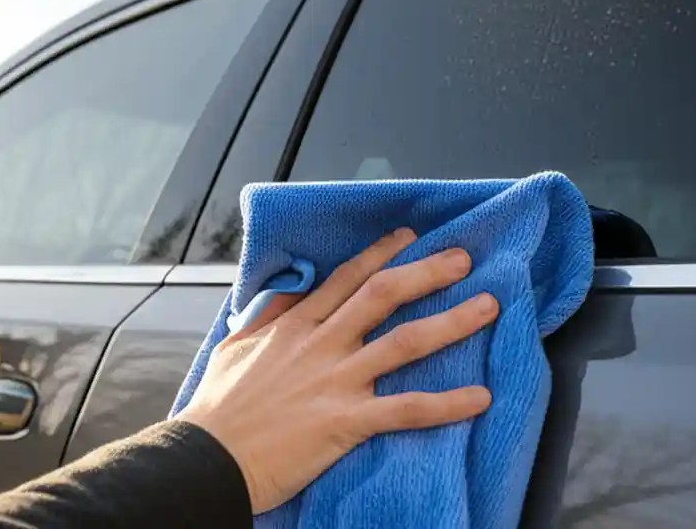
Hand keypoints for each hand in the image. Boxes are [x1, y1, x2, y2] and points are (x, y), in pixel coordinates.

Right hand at [176, 229, 496, 513]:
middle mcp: (321, 345)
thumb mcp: (234, 348)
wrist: (208, 457)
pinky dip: (448, 403)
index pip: (345, 278)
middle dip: (428, 272)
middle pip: (384, 295)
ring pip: (406, 342)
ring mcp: (336, 381)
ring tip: (488, 307)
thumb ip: (267, 317)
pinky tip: (481, 397)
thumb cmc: (217, 410)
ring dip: (453, 321)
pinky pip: (407, 408)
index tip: (409, 237)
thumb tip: (288, 294)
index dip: (381, 254)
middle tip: (464, 258)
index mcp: (294, 327)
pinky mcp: (346, 421)